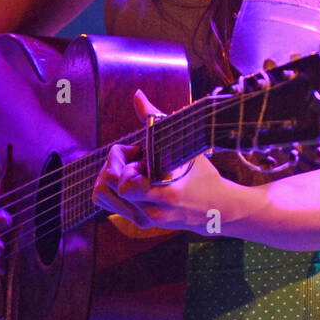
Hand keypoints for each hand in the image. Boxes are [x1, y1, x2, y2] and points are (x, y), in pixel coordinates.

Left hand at [92, 90, 227, 236]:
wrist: (217, 210)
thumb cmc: (202, 174)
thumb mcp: (185, 146)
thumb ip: (157, 120)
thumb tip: (136, 95)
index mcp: (165, 194)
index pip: (123, 183)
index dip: (123, 162)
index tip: (138, 151)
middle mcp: (151, 211)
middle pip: (105, 187)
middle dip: (114, 166)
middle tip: (132, 156)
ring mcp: (144, 220)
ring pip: (103, 196)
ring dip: (111, 177)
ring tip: (131, 167)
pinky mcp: (140, 223)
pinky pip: (110, 203)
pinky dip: (115, 187)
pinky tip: (134, 177)